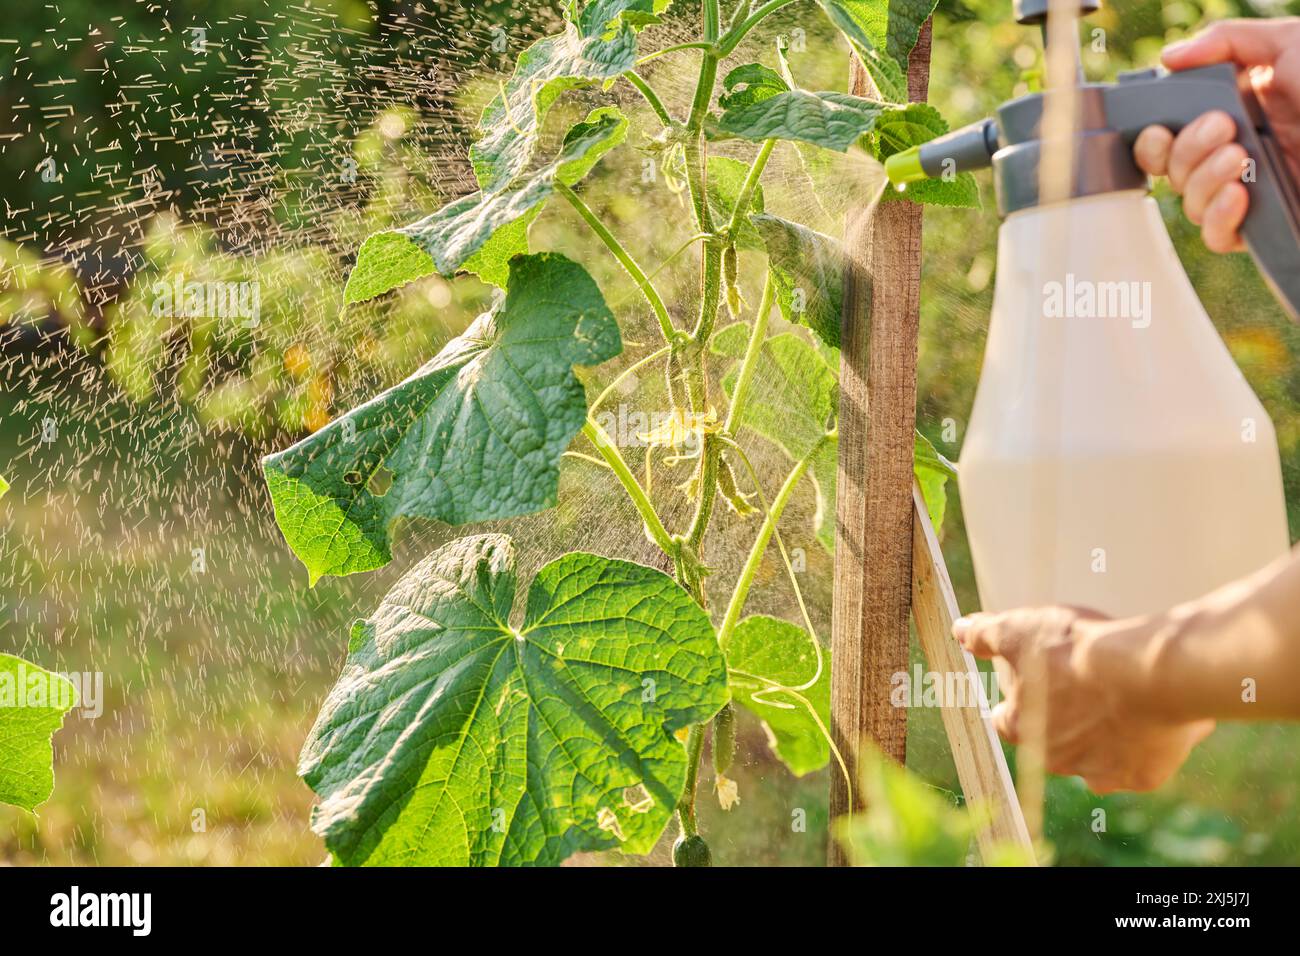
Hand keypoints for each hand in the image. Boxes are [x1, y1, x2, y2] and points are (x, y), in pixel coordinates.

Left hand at [954, 607, 1215, 793]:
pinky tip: (1147, 722)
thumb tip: (960, 631)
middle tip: (1080, 691)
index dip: (1013, 706)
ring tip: (1116, 705)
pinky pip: (1135, 767)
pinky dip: (1139, 748)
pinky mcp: (1141, 777)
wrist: (1150, 674)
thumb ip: (987, 634)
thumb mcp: (1022, 629)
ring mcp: (1100, 773)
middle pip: (1051, 743)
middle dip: (1062, 721)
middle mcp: (1055, 759)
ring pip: (1093, 760)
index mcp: (1021, 727)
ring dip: (1100, 738)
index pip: (1005, 722)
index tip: (1024, 694)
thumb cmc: (1079, 651)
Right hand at [1132, 18, 1299, 252]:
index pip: (1171, 133)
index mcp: (1240, 109)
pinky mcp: (1268, 224)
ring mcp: (1253, 188)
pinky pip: (1217, 237)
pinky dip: (1219, 217)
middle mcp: (1241, 150)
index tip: (1161, 124)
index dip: (1154, 136)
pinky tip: (1240, 195)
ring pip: (1188, 201)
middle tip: (1223, 128)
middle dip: (1184, 149)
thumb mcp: (1292, 43)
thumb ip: (1227, 41)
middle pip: (1171, 169)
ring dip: (1202, 179)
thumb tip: (1171, 56)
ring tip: (1239, 157)